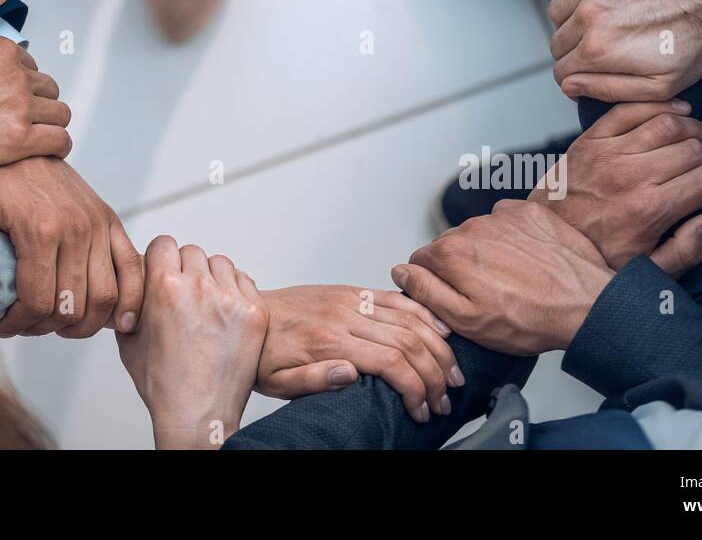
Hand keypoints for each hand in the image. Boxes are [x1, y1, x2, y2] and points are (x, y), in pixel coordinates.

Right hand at [0, 0, 72, 174]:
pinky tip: (38, 144)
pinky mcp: (18, 144)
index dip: (14, 75)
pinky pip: (59, 140)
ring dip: (46, 119)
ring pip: (58, 112)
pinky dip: (55, 143)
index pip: (29, 63)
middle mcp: (15, 79)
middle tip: (7, 110)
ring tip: (25, 127)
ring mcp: (19, 112)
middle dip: (33, 97)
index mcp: (1, 51)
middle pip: (47, 87)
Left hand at [0, 157, 142, 337]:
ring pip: (105, 296)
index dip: (20, 325)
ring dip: (85, 322)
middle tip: (29, 325)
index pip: (38, 302)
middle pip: (72, 305)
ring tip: (61, 324)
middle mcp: (77, 228)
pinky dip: (131, 299)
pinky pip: (132, 268)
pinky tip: (117, 320)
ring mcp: (98, 224)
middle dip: (48, 327)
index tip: (4, 325)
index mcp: (41, 229)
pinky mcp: (110, 220)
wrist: (21, 142)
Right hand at [116, 237, 267, 448]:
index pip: (163, 244)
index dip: (160, 258)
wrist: (198, 415)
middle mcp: (198, 287)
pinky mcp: (254, 312)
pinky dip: (234, 291)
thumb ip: (133, 304)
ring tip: (206, 305)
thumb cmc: (164, 384)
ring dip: (212, 277)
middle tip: (184, 294)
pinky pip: (244, 280)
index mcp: (164, 287)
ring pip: (220, 263)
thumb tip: (135, 288)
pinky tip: (224, 314)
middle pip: (192, 252)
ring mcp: (230, 298)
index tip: (163, 270)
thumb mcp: (129, 340)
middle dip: (185, 269)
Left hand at [257, 285, 459, 420]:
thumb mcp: (278, 382)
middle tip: (446, 399)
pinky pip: (394, 297)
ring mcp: (349, 299)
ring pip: (408, 318)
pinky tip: (440, 330)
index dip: (415, 389)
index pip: (390, 362)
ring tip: (452, 372)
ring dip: (437, 346)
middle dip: (434, 374)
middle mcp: (344, 315)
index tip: (422, 411)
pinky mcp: (350, 291)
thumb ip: (315, 380)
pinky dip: (422, 312)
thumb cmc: (263, 354)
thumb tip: (353, 375)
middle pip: (407, 341)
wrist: (248, 317)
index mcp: (329, 342)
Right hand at [397, 200, 613, 353]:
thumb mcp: (467, 321)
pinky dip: (512, 238)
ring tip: (514, 280)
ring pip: (479, 233)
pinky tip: (528, 261)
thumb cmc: (530, 320)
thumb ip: (427, 292)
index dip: (433, 282)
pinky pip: (506, 221)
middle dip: (462, 267)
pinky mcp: (528, 212)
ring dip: (488, 252)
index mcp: (452, 253)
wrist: (588, 304)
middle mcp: (472, 226)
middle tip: (489, 294)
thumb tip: (401, 271)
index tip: (456, 297)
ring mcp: (502, 215)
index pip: (421, 259)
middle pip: (451, 245)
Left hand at [530, 102, 701, 269]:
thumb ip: (686, 250)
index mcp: (647, 209)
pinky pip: (629, 110)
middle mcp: (629, 175)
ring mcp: (607, 153)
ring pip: (667, 123)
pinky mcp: (590, 139)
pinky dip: (658, 105)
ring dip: (695, 129)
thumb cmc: (597, 254)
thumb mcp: (645, 269)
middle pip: (693, 149)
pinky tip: (677, 112)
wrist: (547, 237)